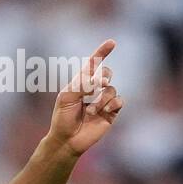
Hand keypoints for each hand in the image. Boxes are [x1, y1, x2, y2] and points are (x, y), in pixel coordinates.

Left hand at [48, 40, 123, 157]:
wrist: (66, 141)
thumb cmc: (62, 119)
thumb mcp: (66, 97)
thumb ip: (81, 84)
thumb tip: (99, 80)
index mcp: (82, 83)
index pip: (93, 64)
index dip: (102, 52)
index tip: (112, 42)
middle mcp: (94, 90)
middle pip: (106, 73)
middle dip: (103, 76)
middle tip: (98, 84)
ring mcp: (103, 101)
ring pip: (111, 89)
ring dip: (101, 99)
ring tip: (90, 111)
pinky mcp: (110, 113)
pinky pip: (119, 101)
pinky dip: (112, 103)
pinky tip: (104, 110)